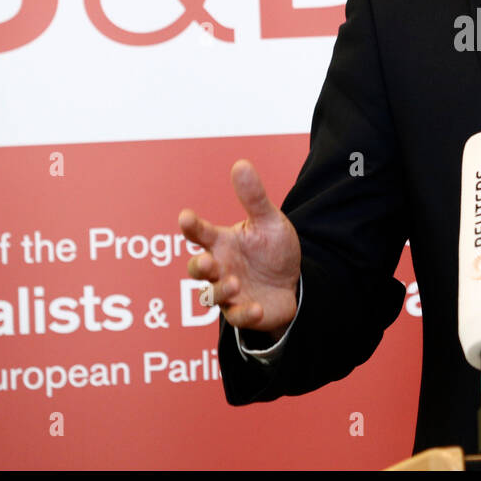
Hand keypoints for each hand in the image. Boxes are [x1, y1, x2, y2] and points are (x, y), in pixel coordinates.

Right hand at [180, 159, 300, 335]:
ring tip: (236, 283)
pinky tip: (257, 308)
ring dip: (221, 290)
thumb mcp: (268, 221)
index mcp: (222, 243)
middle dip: (200, 266)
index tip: (186, 217)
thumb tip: (240, 163)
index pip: (200, 233)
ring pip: (211, 295)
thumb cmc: (273, 250)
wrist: (294, 282)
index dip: (191, 226)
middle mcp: (220, 267)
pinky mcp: (242, 312)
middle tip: (210, 261)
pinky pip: (236, 317)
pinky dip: (245, 313)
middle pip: (197, 269)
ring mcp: (228, 292)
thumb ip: (254, 198)